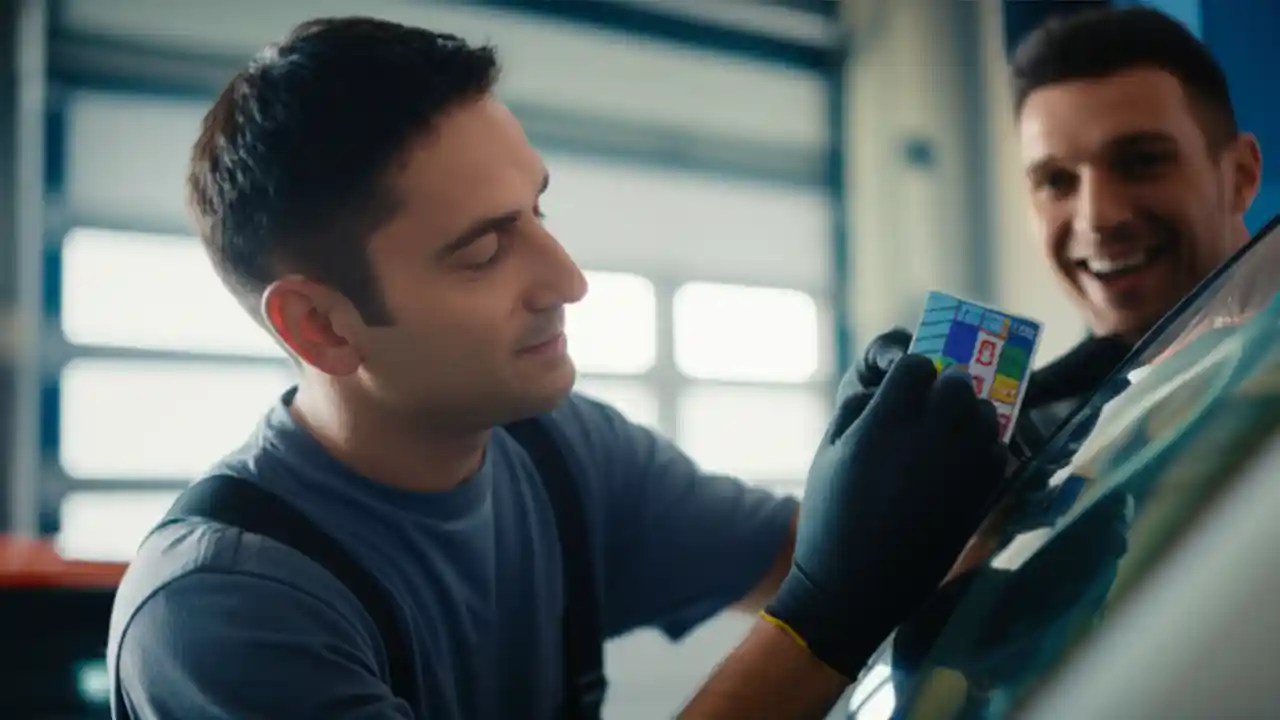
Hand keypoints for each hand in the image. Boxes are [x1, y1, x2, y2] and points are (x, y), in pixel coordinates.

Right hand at [764, 354, 1005, 678]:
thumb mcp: (827, 453)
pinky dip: (984, 447)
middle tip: (931, 405)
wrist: (858, 585)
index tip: (903, 388)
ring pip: (985, 412)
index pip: (917, 364)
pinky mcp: (982, 494)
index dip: (909, 373)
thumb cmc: (831, 516)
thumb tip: (884, 386)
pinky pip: (998, 449)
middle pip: (959, 382)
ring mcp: (962, 464)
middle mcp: (931, 434)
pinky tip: (960, 462)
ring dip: (969, 413)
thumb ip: (855, 408)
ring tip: (948, 432)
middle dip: (946, 386)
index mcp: (885, 420)